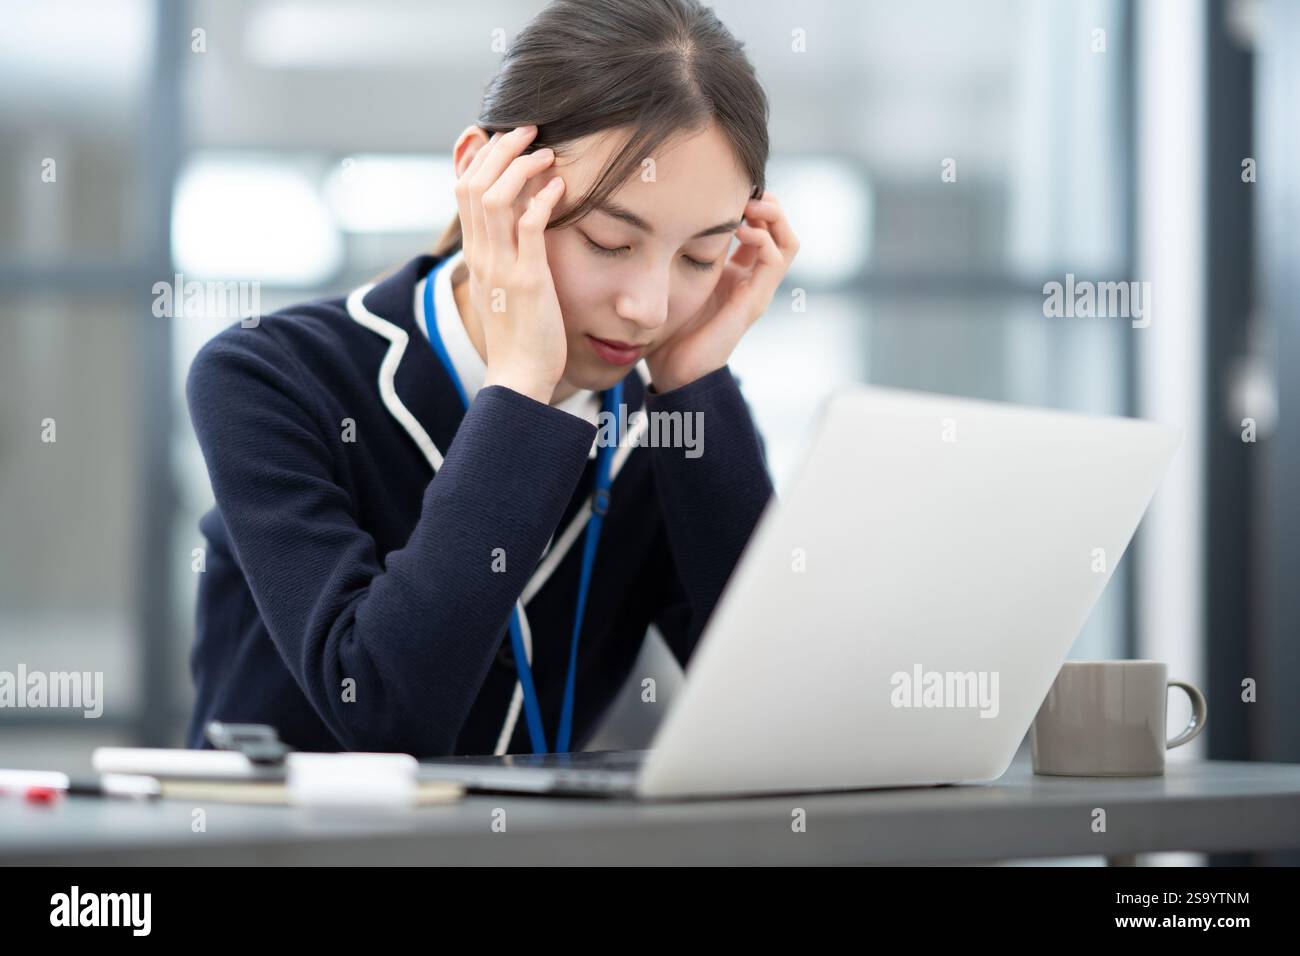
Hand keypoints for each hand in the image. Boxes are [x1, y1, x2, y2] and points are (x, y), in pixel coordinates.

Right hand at [454, 124, 568, 402]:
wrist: (517, 377)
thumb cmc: (519, 334)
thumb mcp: (504, 287)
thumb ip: (505, 254)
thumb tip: (519, 223)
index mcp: (475, 254)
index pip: (464, 189)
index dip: (481, 157)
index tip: (506, 139)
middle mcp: (481, 255)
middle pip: (474, 183)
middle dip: (500, 149)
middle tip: (527, 130)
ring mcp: (501, 266)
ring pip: (496, 197)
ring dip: (521, 167)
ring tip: (546, 153)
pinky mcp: (527, 280)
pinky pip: (529, 227)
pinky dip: (543, 200)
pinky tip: (561, 187)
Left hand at [645, 190, 798, 393]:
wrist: (673, 372)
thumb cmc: (666, 327)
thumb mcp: (669, 280)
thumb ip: (671, 253)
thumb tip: (654, 217)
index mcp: (734, 272)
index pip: (758, 227)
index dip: (750, 202)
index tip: (727, 185)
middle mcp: (750, 279)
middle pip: (779, 229)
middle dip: (769, 203)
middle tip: (746, 189)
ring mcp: (756, 290)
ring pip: (786, 241)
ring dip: (773, 215)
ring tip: (751, 203)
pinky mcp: (754, 302)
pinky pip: (775, 261)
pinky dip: (764, 238)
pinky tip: (741, 228)